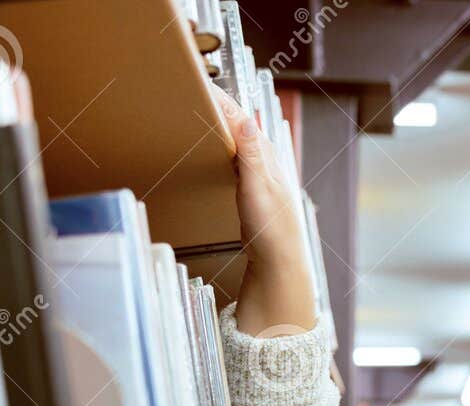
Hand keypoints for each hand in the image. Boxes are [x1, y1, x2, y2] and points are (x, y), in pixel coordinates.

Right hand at [210, 82, 317, 335]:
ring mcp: (259, 174)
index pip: (238, 116)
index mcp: (266, 155)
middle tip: (190, 89)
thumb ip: (251, 154)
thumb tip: (246, 120)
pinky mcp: (252, 188)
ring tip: (197, 110)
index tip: (196, 80)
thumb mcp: (258, 188)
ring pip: (236, 139)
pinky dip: (220, 145)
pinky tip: (211, 148)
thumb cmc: (271, 228)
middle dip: (217, 105)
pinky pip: (234, 156)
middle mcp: (265, 160)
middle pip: (237, 124)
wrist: (279, 261)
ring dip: (218, 124)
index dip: (218, 98)